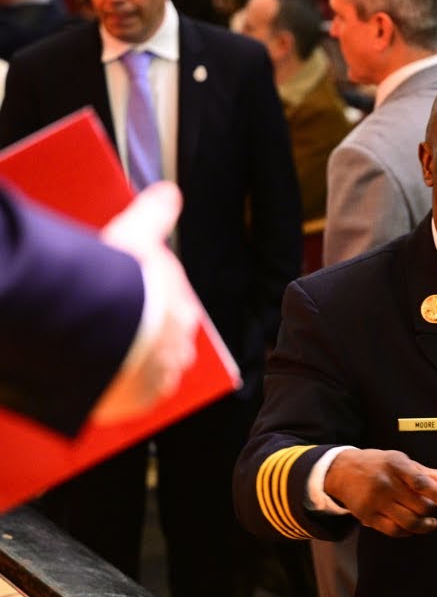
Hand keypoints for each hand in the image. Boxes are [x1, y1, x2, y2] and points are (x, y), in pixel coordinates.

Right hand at [90, 181, 198, 423]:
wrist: (110, 328)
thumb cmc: (126, 281)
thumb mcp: (138, 236)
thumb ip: (155, 213)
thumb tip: (169, 190)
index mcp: (183, 315)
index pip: (175, 316)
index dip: (153, 313)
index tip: (135, 310)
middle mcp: (178, 352)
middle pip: (163, 350)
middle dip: (144, 345)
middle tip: (113, 336)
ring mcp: (157, 381)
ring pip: (146, 378)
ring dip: (128, 372)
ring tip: (99, 363)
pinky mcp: (132, 406)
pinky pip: (125, 404)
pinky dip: (111, 396)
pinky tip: (93, 386)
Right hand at [324, 449, 436, 536]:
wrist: (343, 470)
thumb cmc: (382, 465)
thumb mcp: (405, 463)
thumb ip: (432, 476)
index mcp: (396, 464)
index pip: (420, 481)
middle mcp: (384, 482)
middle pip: (418, 505)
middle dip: (431, 509)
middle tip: (435, 509)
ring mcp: (374, 501)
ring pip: (407, 521)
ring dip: (424, 526)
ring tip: (432, 523)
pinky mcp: (367, 516)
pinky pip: (393, 530)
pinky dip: (408, 532)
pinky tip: (413, 528)